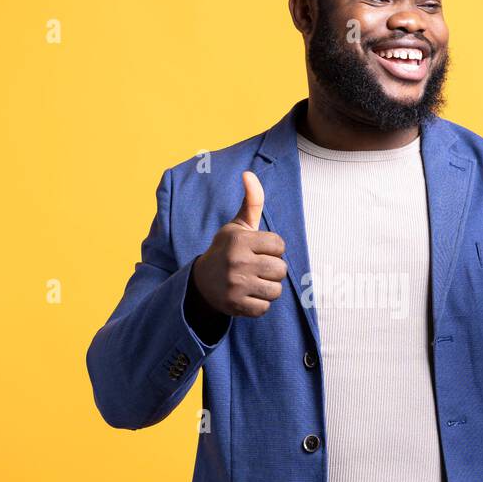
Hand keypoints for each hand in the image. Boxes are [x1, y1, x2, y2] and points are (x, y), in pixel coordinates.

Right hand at [190, 170, 287, 317]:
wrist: (201, 282)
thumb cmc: (227, 250)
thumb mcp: (237, 226)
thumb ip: (251, 201)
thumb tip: (249, 173)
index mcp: (240, 240)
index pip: (280, 245)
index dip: (273, 248)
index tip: (260, 250)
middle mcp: (237, 262)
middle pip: (281, 269)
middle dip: (273, 269)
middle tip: (257, 268)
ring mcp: (236, 286)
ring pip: (276, 290)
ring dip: (268, 288)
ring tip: (254, 282)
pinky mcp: (235, 306)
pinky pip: (265, 308)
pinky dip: (259, 304)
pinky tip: (247, 295)